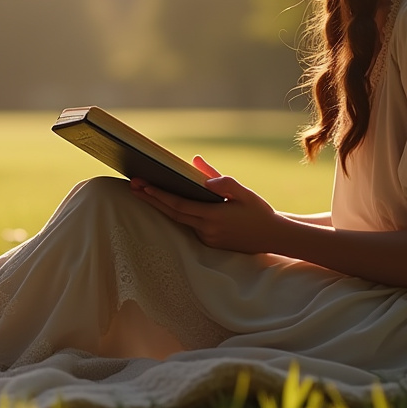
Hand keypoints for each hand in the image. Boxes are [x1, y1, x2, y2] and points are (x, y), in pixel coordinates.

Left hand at [129, 156, 286, 253]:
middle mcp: (206, 230)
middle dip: (151, 199)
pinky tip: (166, 201)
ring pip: (178, 220)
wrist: (274, 237)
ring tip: (143, 191)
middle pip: (172, 213)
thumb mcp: (244, 192)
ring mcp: (207, 238)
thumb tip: (197, 165)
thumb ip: (221, 179)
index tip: (143, 185)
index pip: (179, 205)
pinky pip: (189, 225)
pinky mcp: (209, 242)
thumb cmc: (259, 211)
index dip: (159, 195)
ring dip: (160, 205)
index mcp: (213, 216)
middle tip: (132, 185)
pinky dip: (175, 212)